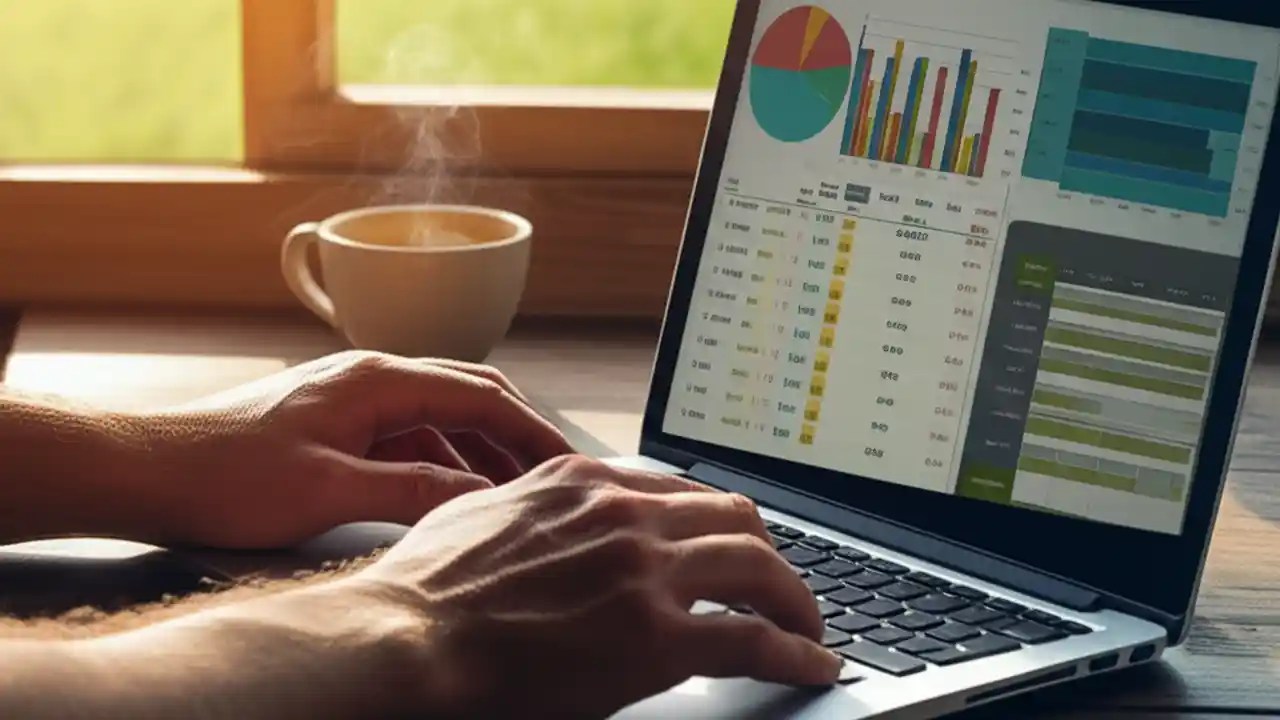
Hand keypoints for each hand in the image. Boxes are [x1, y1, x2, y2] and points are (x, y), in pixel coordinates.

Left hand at [126, 351, 573, 548]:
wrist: (146, 467)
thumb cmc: (225, 474)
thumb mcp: (329, 491)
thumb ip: (413, 492)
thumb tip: (482, 498)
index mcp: (379, 380)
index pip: (483, 396)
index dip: (533, 431)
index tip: (569, 464)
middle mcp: (373, 376)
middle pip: (471, 395)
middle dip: (518, 435)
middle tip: (556, 476)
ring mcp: (355, 397)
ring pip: (442, 417)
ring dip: (482, 451)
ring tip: (517, 492)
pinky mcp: (337, 421)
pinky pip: (411, 435)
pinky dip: (444, 461)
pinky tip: (454, 493)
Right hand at [353, 455, 841, 718]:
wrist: (404, 638)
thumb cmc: (426, 587)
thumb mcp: (484, 514)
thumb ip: (536, 508)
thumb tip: (551, 524)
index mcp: (584, 481)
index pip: (680, 489)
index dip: (716, 523)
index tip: (730, 546)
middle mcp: (625, 513)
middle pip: (733, 517)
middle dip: (768, 553)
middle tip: (779, 587)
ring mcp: (644, 570)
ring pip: (758, 566)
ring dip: (795, 600)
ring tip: (808, 628)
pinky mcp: (656, 635)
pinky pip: (753, 638)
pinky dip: (796, 651)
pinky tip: (813, 665)